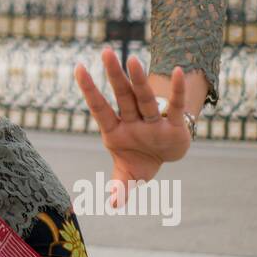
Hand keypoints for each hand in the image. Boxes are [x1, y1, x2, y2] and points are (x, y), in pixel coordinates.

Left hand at [73, 48, 191, 207]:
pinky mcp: (174, 125)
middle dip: (114, 76)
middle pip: (122, 96)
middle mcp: (133, 121)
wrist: (164, 158)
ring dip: (140, 81)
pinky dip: (175, 92)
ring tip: (132, 59)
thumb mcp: (128, 177)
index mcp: (115, 131)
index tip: (78, 68)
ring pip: (145, 98)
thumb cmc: (139, 161)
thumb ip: (120, 188)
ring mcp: (152, 121)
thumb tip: (114, 204)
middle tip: (106, 52)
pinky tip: (177, 72)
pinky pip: (175, 106)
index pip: (100, 108)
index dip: (90, 90)